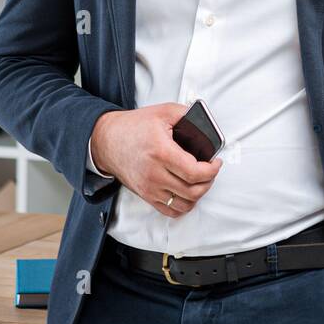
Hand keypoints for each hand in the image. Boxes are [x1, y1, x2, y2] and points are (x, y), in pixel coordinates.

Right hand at [90, 103, 223, 217]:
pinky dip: (184, 206)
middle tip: (210, 170)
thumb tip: (207, 123)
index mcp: (161, 152)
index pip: (195, 172)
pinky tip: (187, 192)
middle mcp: (155, 174)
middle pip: (193, 191)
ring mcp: (150, 188)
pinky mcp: (146, 195)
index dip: (212, 170)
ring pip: (184, 204)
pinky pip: (170, 211)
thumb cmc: (134, 126)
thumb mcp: (163, 112)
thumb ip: (187, 115)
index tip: (216, 162)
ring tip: (200, 181)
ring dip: (198, 194)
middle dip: (209, 181)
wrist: (107, 140)